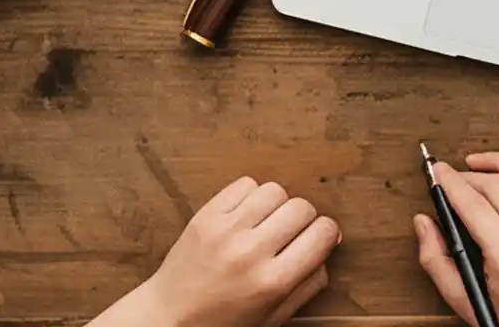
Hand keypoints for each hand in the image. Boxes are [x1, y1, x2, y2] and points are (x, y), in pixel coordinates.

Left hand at [90, 177, 341, 326]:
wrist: (170, 316)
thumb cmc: (224, 321)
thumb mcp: (274, 317)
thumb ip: (308, 285)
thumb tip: (328, 245)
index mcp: (273, 282)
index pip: (322, 234)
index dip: (328, 232)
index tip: (321, 237)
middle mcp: (251, 252)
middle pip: (301, 208)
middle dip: (305, 218)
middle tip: (293, 232)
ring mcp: (226, 230)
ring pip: (275, 191)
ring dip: (278, 204)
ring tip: (267, 222)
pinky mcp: (205, 216)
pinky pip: (244, 184)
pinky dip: (252, 195)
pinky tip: (246, 214)